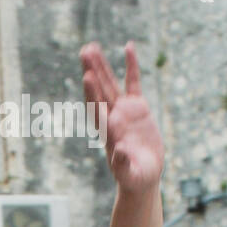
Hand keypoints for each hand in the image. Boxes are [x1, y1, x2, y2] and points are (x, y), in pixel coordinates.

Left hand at [80, 42, 163, 194]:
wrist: (142, 177)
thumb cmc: (135, 179)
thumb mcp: (130, 174)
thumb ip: (122, 163)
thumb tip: (118, 150)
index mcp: (109, 133)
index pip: (98, 110)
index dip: (92, 93)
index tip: (87, 76)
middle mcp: (112, 119)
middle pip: (99, 92)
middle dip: (92, 72)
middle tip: (84, 51)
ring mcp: (123, 111)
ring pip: (110, 84)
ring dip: (102, 66)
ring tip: (92, 47)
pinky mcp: (137, 108)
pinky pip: (133, 82)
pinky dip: (131, 65)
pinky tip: (128, 47)